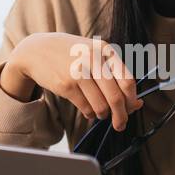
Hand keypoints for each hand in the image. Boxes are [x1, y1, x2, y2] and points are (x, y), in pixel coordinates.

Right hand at [2, 33, 143, 130]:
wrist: (37, 50)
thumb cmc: (71, 54)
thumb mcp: (94, 55)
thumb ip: (115, 76)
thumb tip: (137, 104)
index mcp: (105, 50)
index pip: (127, 81)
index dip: (132, 100)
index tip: (132, 109)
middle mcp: (93, 60)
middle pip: (116, 97)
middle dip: (121, 116)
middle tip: (120, 124)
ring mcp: (78, 72)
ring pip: (101, 106)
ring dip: (103, 114)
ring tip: (99, 112)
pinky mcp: (66, 85)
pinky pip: (85, 108)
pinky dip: (89, 113)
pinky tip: (87, 110)